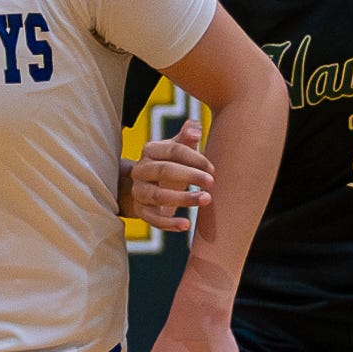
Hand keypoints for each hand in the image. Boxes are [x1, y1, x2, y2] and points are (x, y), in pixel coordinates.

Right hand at [127, 111, 212, 233]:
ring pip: (158, 195)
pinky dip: (169, 223)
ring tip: (206, 200)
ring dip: (183, 199)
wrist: (146, 187)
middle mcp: (141, 170)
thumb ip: (186, 138)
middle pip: (164, 170)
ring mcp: (139, 191)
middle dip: (190, 176)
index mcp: (151, 150)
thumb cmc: (170, 164)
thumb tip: (195, 126)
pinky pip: (152, 218)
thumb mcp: (177, 150)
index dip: (194, 159)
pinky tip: (187, 225)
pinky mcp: (140, 210)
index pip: (173, 151)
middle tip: (212, 183)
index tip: (213, 169)